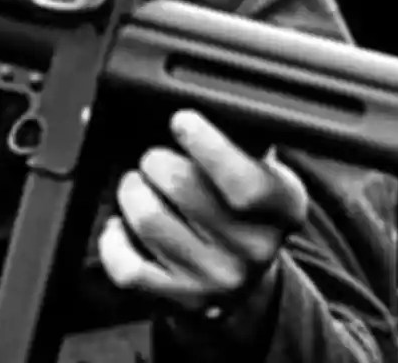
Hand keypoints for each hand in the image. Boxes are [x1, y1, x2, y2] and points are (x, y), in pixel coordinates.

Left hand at [98, 109, 307, 323]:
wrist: (242, 279)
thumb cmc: (241, 208)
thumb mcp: (260, 169)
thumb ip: (237, 136)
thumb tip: (190, 97)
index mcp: (284, 207)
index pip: (246, 181)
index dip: (208, 145)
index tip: (182, 121)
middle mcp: (255, 248)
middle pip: (182, 187)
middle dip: (157, 160)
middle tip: (157, 160)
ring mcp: (217, 279)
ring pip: (148, 219)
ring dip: (132, 192)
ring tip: (140, 188)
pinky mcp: (180, 300)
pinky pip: (126, 265)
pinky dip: (113, 239)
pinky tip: (123, 225)